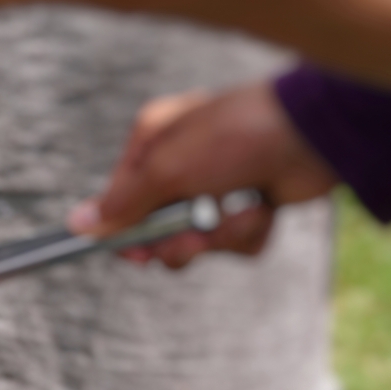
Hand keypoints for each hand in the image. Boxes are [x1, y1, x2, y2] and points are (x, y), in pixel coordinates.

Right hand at [70, 82, 338, 269]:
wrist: (313, 134)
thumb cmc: (233, 137)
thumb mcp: (166, 170)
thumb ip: (123, 204)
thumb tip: (77, 227)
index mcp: (154, 145)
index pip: (121, 201)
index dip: (126, 233)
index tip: (135, 255)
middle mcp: (183, 167)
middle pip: (158, 230)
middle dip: (178, 240)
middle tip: (193, 236)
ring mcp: (219, 188)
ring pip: (200, 242)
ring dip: (220, 235)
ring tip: (240, 209)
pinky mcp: (252, 205)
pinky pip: (237, 242)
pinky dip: (249, 232)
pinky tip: (264, 208)